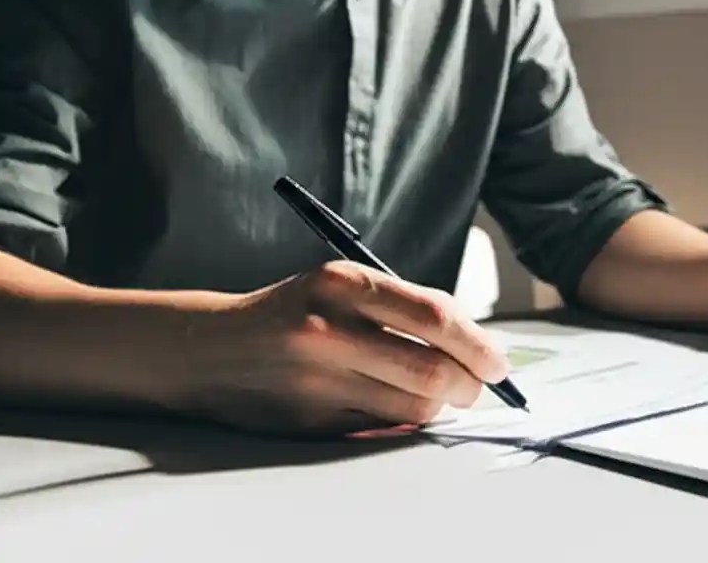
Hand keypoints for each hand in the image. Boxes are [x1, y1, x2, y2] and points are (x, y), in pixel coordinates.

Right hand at [176, 261, 509, 436]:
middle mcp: (329, 328)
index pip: (435, 316)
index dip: (478, 343)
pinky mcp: (310, 419)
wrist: (209, 347)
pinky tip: (394, 402)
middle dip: (471, 383)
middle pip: (432, 369)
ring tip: (437, 391)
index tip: (498, 362)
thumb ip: (405, 308)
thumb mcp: (344, 285)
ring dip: (440, 403)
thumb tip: (476, 343)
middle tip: (479, 386)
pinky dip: (403, 418)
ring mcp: (318, 378)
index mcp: (344, 282)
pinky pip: (383, 425)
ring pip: (414, 404)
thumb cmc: (297, 311)